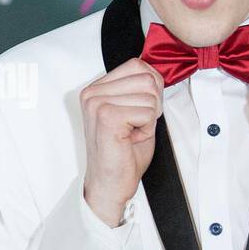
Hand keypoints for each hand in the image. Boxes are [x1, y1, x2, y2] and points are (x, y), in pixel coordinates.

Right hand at [80, 58, 164, 227]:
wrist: (111, 184)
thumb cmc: (122, 152)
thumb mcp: (133, 111)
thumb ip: (140, 88)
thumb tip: (156, 71)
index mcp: (95, 88)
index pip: (138, 65)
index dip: (151, 90)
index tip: (137, 113)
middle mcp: (92, 93)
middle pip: (147, 78)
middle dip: (152, 105)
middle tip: (135, 126)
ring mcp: (97, 103)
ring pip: (150, 95)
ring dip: (148, 119)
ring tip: (131, 133)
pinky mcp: (106, 117)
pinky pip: (147, 112)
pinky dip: (147, 129)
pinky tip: (130, 140)